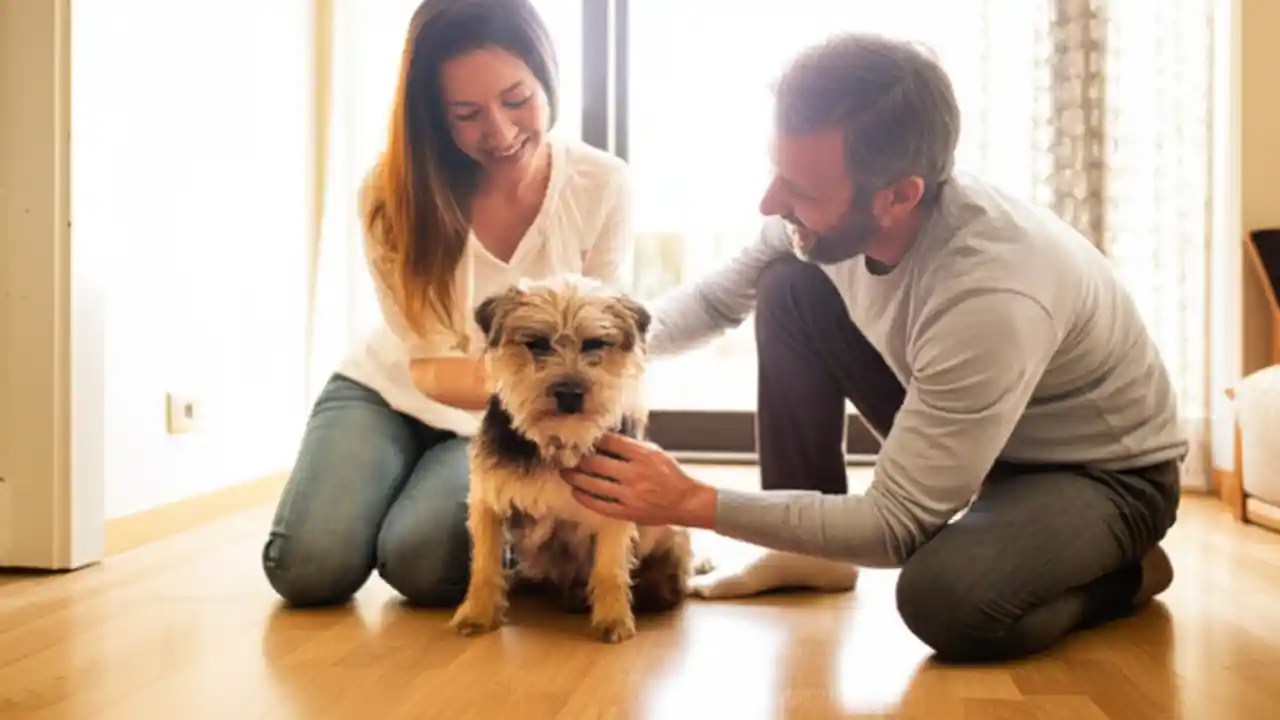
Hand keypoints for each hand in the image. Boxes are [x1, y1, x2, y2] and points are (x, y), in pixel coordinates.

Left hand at [561, 433, 716, 527]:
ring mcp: (629, 495)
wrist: (685, 502)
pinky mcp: (627, 512)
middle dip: (577, 459)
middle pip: (596, 463)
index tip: (580, 438)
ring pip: (593, 484)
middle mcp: (634, 474)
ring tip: (564, 472)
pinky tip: (576, 491)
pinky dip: (584, 498)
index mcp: (642, 455)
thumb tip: (605, 440)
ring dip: (575, 477)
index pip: (609, 443)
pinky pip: (599, 505)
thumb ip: (632, 447)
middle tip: (565, 456)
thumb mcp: (655, 452)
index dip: (591, 440)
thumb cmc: (670, 475)